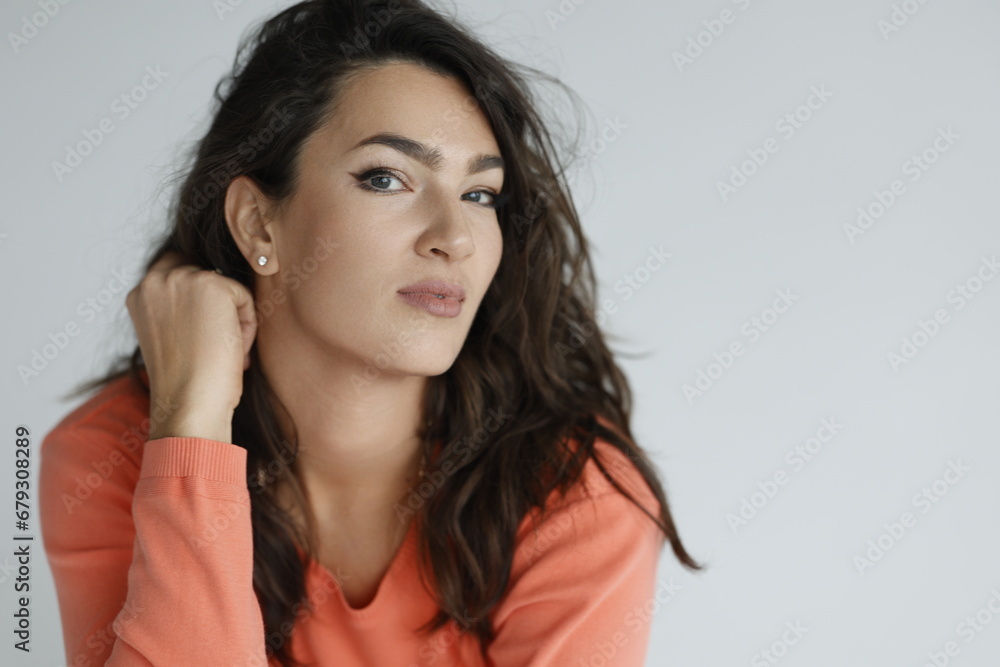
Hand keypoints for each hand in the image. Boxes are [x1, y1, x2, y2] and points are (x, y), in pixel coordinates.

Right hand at [125, 252, 257, 439]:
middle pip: (206, 276)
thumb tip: (211, 300)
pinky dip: (246, 325)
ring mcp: (182, 279)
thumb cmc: (184, 382)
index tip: (205, 332)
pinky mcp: (211, 284)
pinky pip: (243, 297)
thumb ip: (178, 309)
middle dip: (217, 310)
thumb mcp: (169, 337)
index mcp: (139, 295)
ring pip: (226, 288)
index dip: (200, 299)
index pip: (177, 271)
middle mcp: (154, 281)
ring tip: (225, 352)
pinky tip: (233, 350)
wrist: (189, 404)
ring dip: (233, 318)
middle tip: (216, 348)